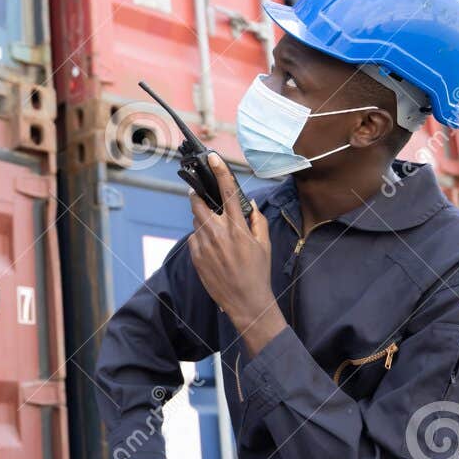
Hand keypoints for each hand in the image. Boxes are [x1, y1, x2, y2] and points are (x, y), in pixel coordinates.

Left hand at [187, 153, 284, 356]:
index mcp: (237, 227)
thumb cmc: (257, 272)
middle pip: (198, 202)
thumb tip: (250, 205)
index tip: (213, 157)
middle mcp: (218, 232)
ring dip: (203, 219)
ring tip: (217, 232)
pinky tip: (213, 249)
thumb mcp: (264, 244)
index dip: (219, 171)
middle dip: (197, 195)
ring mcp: (204, 245)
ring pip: (196, 220)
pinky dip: (201, 237)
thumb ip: (257, 221)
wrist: (245, 301)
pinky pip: (194, 237)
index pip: (227, 192)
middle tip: (201, 194)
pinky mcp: (195, 256)